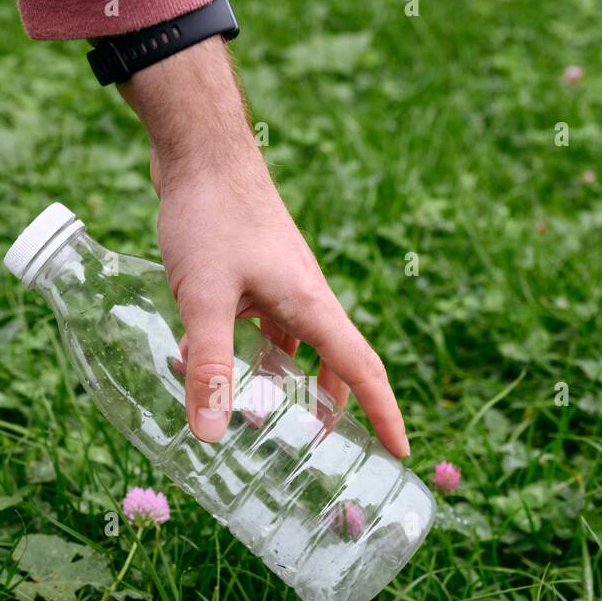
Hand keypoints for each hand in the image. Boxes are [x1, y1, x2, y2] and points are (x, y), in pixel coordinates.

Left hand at [118, 38, 409, 457]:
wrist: (199, 147)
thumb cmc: (211, 214)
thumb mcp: (204, 297)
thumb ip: (207, 366)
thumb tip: (209, 436)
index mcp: (312, 305)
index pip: (363, 370)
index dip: (385, 415)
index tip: (402, 454)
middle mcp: (305, 296)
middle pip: (334, 362)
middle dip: (332, 406)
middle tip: (316, 445)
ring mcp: (280, 282)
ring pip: (295, 344)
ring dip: (286, 381)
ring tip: (261, 416)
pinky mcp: (254, 271)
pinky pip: (264, 324)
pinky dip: (249, 350)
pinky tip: (210, 362)